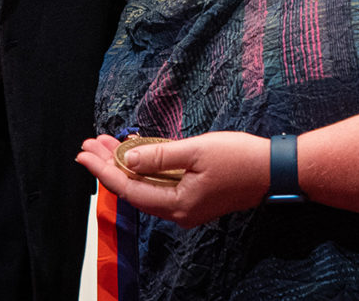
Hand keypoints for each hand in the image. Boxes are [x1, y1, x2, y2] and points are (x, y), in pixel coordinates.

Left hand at [77, 132, 268, 227]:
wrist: (275, 170)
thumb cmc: (240, 158)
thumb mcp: (196, 151)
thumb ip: (160, 156)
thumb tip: (127, 160)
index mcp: (178, 205)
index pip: (129, 188)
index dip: (104, 170)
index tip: (84, 153)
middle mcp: (179, 212)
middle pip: (134, 189)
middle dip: (109, 165)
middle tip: (89, 145)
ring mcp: (187, 207)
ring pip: (146, 187)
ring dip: (125, 165)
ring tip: (105, 144)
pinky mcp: (195, 198)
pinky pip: (160, 185)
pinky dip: (145, 168)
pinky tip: (136, 153)